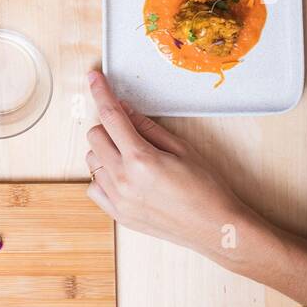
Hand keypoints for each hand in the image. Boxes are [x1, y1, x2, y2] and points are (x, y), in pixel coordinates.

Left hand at [85, 72, 260, 263]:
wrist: (215, 228)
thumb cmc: (205, 187)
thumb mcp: (181, 148)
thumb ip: (147, 127)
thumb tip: (124, 108)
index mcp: (140, 159)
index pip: (111, 115)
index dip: (101, 92)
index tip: (94, 77)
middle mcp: (123, 180)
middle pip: (95, 135)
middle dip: (108, 125)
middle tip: (129, 129)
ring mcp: (118, 200)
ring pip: (92, 159)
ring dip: (105, 150)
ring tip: (131, 156)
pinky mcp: (118, 215)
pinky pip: (93, 186)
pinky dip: (102, 175)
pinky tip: (122, 175)